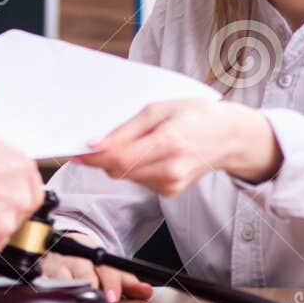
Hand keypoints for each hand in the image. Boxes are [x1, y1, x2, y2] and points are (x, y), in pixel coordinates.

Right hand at [38, 240, 152, 302]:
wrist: (63, 245)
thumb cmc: (89, 261)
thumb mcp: (110, 267)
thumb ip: (127, 281)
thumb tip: (146, 291)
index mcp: (93, 253)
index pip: (105, 268)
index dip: (110, 283)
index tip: (113, 297)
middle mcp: (74, 258)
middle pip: (82, 271)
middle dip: (90, 285)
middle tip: (99, 300)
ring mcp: (56, 267)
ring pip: (61, 278)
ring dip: (69, 290)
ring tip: (77, 302)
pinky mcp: (41, 275)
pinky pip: (42, 283)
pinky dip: (45, 289)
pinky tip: (49, 298)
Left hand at [70, 98, 281, 197]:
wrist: (228, 137)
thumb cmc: (194, 116)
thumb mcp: (158, 110)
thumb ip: (124, 130)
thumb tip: (94, 144)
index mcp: (168, 143)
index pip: (118, 158)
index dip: (93, 156)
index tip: (75, 150)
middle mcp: (170, 169)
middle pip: (117, 170)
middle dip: (102, 157)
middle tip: (97, 141)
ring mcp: (171, 184)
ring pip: (125, 176)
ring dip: (119, 161)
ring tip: (138, 141)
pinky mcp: (170, 192)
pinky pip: (137, 180)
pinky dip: (133, 167)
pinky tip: (148, 153)